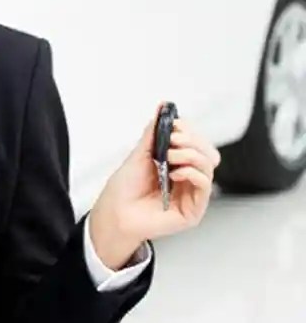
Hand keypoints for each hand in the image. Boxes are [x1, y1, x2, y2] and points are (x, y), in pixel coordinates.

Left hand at [89, 102, 220, 268]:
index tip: (174, 125)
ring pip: (209, 166)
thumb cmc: (124, 189)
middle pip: (208, 152)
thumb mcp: (138, 155)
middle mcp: (188, 178)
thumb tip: (162, 108)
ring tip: (169, 156)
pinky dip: (192, 173)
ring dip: (190, 154)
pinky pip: (205, 185)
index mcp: (178, 164)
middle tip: (173, 139)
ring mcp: (192, 194)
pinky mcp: (193, 210)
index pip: (198, 143)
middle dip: (193, 140)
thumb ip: (153, 133)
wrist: (113, 214)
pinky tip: (175, 172)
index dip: (190, 131)